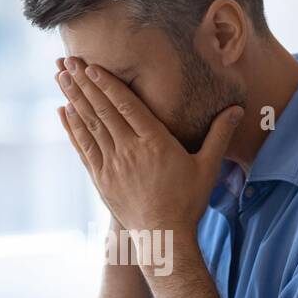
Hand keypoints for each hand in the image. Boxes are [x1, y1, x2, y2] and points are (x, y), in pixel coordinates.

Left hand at [54, 57, 242, 236]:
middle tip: (67, 60)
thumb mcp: (208, 166)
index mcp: (155, 143)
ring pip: (89, 126)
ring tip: (60, 76)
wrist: (163, 238)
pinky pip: (83, 148)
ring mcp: (112, 165)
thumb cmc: (187, 202)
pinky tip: (63, 111)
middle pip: (102, 110)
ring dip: (74, 99)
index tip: (91, 66)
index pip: (126, 106)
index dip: (107, 84)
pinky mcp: (101, 179)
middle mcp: (129, 151)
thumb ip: (219, 134)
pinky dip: (72, 128)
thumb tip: (238, 108)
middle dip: (83, 83)